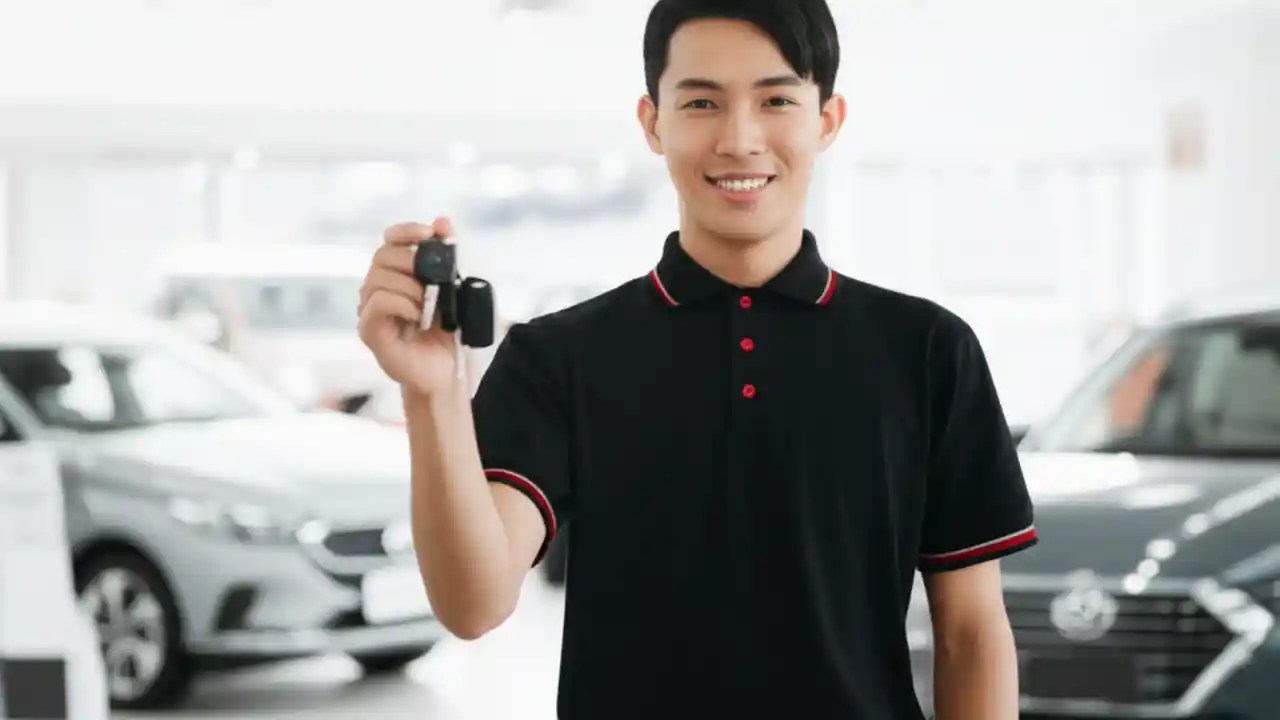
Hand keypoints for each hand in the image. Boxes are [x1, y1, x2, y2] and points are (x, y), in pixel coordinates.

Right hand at [358, 217, 459, 397]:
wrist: (448, 372)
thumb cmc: (449, 333)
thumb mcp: (456, 290)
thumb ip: (449, 257)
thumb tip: (443, 221)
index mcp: (396, 274)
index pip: (390, 239)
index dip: (407, 231)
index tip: (430, 233)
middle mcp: (377, 288)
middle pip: (382, 256)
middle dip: (412, 263)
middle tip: (435, 284)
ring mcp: (370, 310)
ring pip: (378, 279)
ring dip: (411, 289)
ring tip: (429, 308)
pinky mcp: (369, 331)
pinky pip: (376, 304)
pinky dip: (401, 304)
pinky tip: (418, 317)